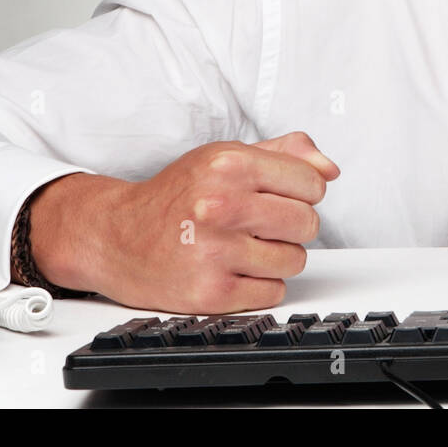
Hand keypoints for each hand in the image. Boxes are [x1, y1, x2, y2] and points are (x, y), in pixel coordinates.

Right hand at [33, 131, 338, 313]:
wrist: (116, 237)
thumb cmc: (176, 196)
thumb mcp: (225, 157)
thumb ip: (284, 153)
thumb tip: (330, 169)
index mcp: (229, 164)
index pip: (312, 183)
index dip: (303, 193)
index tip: (281, 197)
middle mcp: (220, 204)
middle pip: (308, 223)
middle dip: (292, 226)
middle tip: (260, 225)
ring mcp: (214, 251)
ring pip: (294, 260)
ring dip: (276, 257)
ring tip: (243, 247)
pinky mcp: (210, 292)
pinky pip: (272, 292)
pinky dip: (260, 285)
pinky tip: (233, 270)